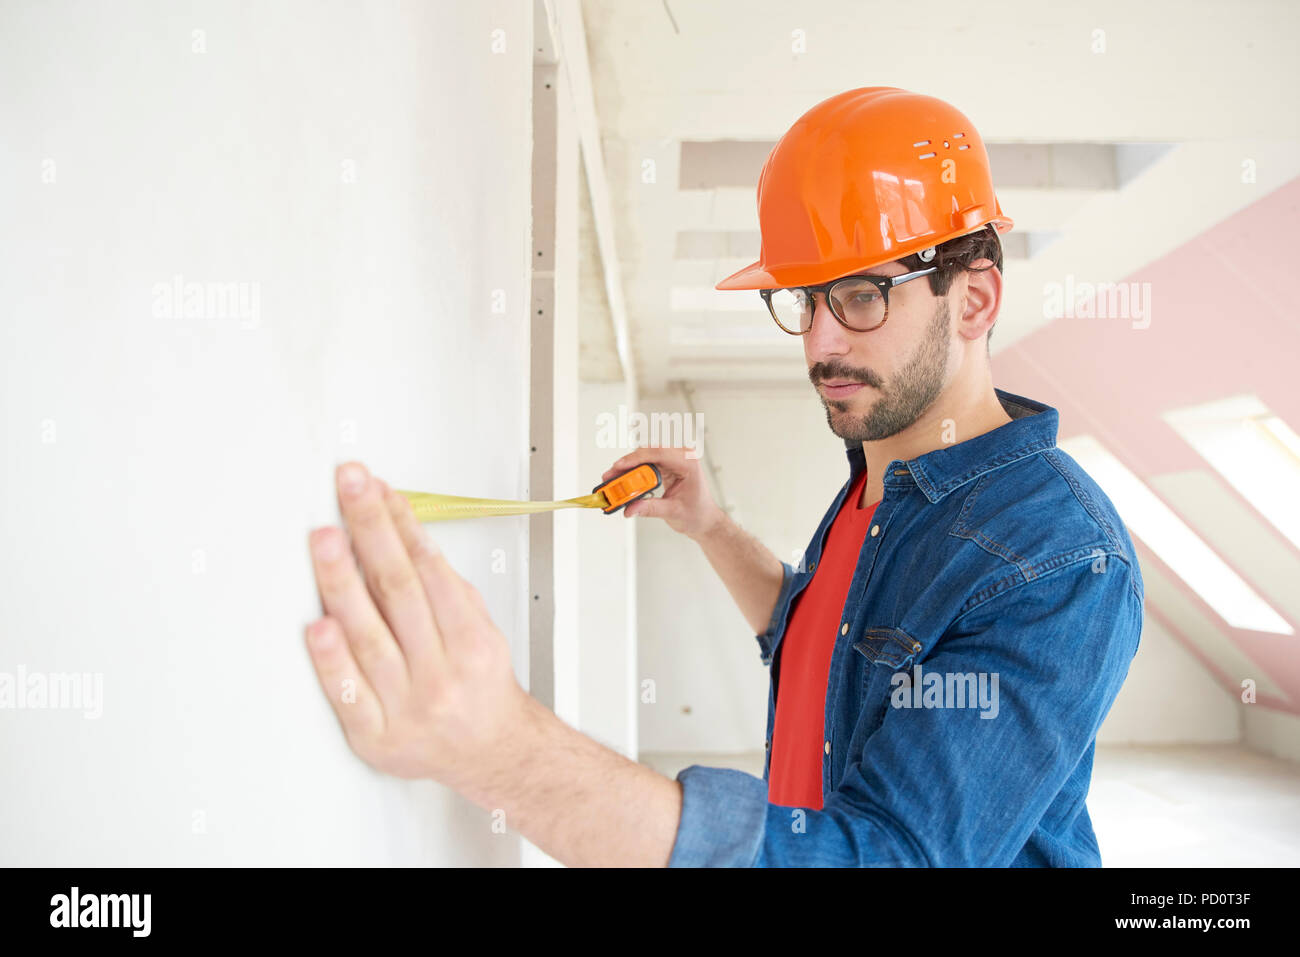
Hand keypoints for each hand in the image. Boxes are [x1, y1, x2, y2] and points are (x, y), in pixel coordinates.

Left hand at [305, 461, 528, 788]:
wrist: (491, 753)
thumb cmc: (478, 684)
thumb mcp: (479, 627)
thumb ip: (441, 585)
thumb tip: (399, 529)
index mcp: (471, 641)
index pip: (429, 569)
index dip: (400, 523)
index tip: (376, 487)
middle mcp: (440, 673)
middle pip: (399, 591)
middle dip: (371, 531)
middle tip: (348, 489)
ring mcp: (406, 707)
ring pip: (370, 636)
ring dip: (343, 582)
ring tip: (325, 539)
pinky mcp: (375, 738)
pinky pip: (349, 695)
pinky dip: (332, 660)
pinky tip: (317, 627)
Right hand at [601, 445, 723, 539]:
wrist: (705, 520)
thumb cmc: (697, 514)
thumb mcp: (673, 512)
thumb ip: (650, 508)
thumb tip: (630, 508)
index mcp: (688, 463)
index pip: (659, 454)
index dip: (636, 458)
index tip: (619, 466)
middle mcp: (681, 457)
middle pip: (648, 453)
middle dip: (627, 464)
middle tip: (610, 476)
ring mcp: (674, 460)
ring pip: (644, 458)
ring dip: (628, 468)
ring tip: (612, 480)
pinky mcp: (666, 466)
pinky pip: (646, 465)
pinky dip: (633, 473)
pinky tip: (622, 480)